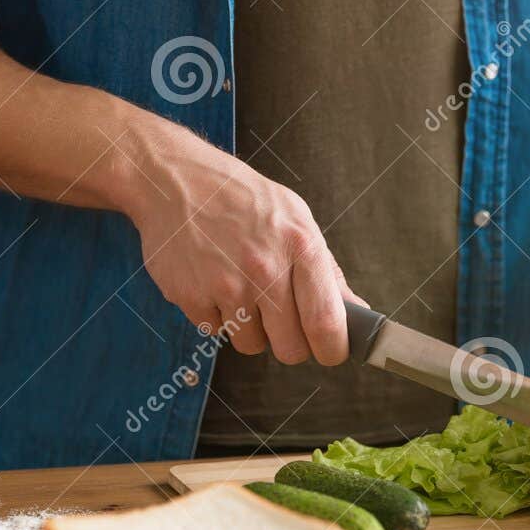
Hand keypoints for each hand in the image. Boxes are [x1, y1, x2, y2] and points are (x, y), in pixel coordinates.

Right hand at [125, 123, 357, 364]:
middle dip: (289, 343)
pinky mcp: (191, 297)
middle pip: (290, 348)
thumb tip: (356, 310)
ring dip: (250, 328)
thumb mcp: (295, 217)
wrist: (173, 179)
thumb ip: (326, 269)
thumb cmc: (240, 198)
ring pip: (251, 344)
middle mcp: (264, 269)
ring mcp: (225, 285)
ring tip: (239, 287)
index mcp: (300, 246)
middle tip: (279, 319)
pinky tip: (211, 281)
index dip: (332, 349)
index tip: (330, 350)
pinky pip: (216, 332)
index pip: (326, 323)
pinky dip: (216, 316)